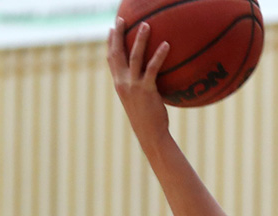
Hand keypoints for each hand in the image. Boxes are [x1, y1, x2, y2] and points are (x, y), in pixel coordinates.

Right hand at [107, 19, 174, 138]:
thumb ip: (140, 87)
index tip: (112, 29)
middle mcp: (122, 82)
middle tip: (122, 19)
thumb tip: (150, 77)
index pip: (111, 59)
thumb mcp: (138, 101)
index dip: (110, 43)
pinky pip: (153, 68)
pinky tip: (166, 45)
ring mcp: (133, 86)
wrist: (150, 134)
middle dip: (119, 34)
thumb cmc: (147, 119)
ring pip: (135, 57)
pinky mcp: (146, 90)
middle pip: (117, 53)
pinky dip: (159, 55)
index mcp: (119, 84)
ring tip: (147, 25)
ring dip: (140, 39)